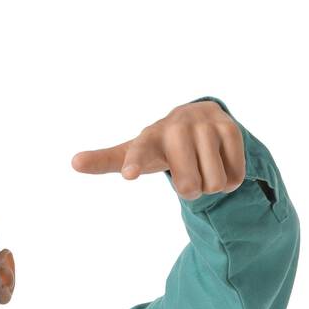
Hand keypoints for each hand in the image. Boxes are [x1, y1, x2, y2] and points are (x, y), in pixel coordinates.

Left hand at [70, 100, 244, 200]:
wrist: (197, 119)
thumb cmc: (158, 144)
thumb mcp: (131, 152)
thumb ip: (104, 160)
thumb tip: (73, 161)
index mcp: (148, 137)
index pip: (140, 153)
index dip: (135, 163)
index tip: (128, 174)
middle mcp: (176, 127)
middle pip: (188, 185)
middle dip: (191, 189)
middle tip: (187, 174)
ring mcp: (205, 126)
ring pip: (214, 182)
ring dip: (210, 184)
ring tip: (201, 166)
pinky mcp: (231, 128)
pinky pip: (234, 174)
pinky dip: (230, 179)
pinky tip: (220, 162)